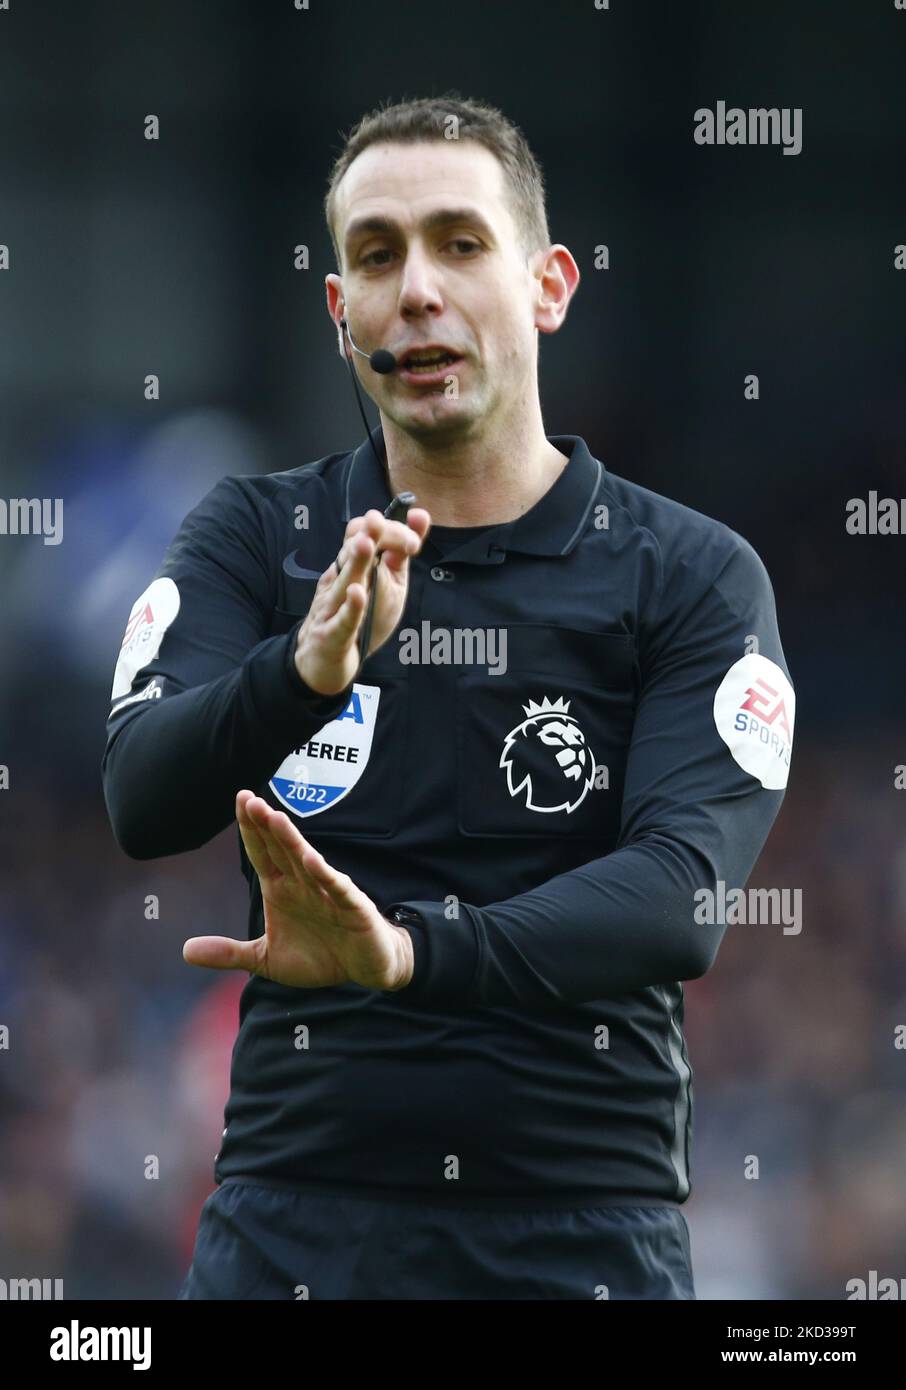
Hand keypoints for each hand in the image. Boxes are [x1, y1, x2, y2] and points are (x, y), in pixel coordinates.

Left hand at [182, 791, 414, 990]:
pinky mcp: (353, 907)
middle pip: (281, 849)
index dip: (250, 829)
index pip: (262, 853)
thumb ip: (230, 953)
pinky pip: (337, 889)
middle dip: (265, 825)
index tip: (239, 800)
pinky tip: (311, 860)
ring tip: (275, 818)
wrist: (365, 969)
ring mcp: (328, 893)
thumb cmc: (320, 956)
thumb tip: (185, 950)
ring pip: (307, 861)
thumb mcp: (267, 960)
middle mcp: (303, 884)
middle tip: (248, 799)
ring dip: (291, 841)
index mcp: (282, 889)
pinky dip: (325, 875)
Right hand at [295, 506, 430, 695]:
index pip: (365, 534)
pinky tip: (359, 594)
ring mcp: (333, 606)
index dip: (391, 532)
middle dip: (372, 535)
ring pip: (345, 580)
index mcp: (353, 565)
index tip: (414, 542)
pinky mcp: (331, 634)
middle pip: (353, 549)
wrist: (325, 661)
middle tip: (385, 526)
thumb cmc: (362, 619)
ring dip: (356, 562)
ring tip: (367, 543)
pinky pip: (341, 620)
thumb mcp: (389, 583)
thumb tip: (420, 514)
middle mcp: (340, 580)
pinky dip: (351, 608)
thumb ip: (402, 552)